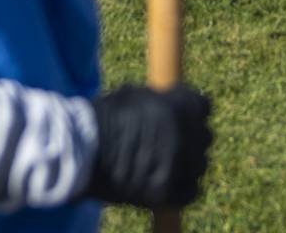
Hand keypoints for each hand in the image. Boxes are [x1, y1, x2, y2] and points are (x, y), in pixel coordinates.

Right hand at [85, 84, 213, 208]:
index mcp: (180, 105)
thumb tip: (177, 103)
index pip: (204, 106)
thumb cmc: (104, 117)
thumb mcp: (137, 94)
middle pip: (205, 136)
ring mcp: (178, 164)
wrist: (80, 151)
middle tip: (171, 143)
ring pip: (199, 164)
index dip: (193, 112)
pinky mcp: (167, 192)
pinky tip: (166, 181)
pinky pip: (191, 191)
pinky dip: (182, 187)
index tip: (183, 118)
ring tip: (164, 164)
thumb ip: (164, 100)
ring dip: (187, 163)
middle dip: (191, 138)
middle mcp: (186, 133)